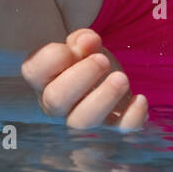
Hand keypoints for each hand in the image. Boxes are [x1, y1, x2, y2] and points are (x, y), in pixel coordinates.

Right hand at [21, 28, 148, 130]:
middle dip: (82, 75)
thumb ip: (82, 41)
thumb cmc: (88, 60)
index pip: (33, 71)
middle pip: (56, 100)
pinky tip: (139, 98)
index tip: (77, 45)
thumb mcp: (83, 45)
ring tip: (121, 78)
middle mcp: (56, 105)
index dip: (54, 56)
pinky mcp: (109, 129)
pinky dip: (132, 116)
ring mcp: (82, 119)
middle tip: (102, 60)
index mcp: (44, 79)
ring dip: (105, 97)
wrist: (108, 80)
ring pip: (82, 121)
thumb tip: (88, 42)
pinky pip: (118, 131)